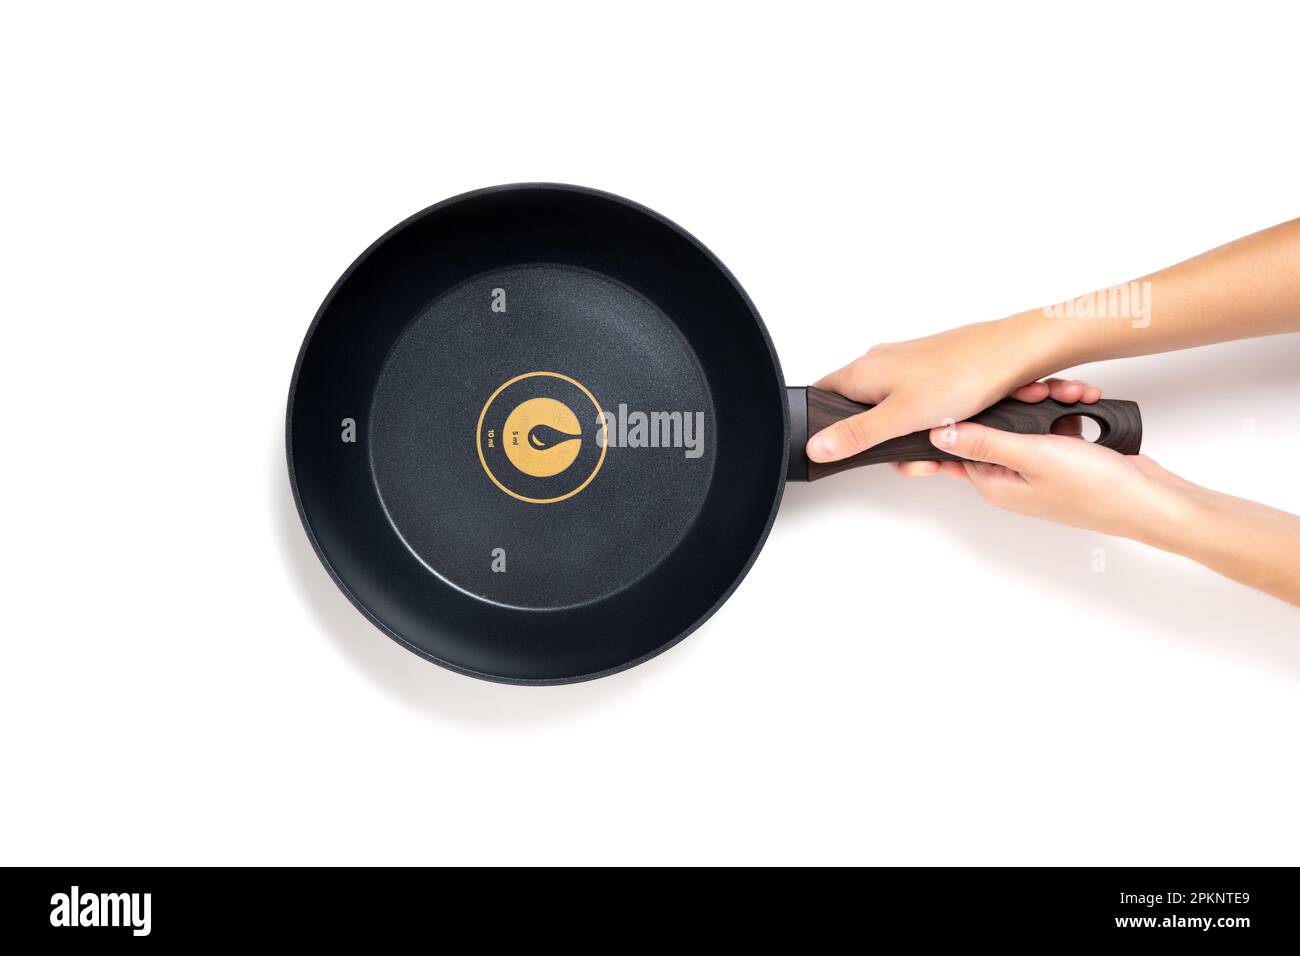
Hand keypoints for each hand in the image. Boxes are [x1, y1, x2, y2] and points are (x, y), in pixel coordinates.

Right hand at [806, 313, 1070, 463]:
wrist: (1012, 353)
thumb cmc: (961, 375)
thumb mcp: (900, 417)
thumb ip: (856, 434)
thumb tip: (814, 447)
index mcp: (862, 371)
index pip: (820, 398)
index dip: (823, 428)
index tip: (839, 451)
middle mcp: (879, 365)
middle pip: (857, 412)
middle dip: (877, 444)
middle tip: (906, 459)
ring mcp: (904, 367)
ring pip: (888, 412)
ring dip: (906, 438)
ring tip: (936, 448)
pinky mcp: (928, 372)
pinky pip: (912, 406)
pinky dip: (925, 424)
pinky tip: (947, 430)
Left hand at [922, 412, 1188, 541]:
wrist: (1150, 499)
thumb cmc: (1094, 489)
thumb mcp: (1032, 457)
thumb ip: (983, 443)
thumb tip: (937, 435)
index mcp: (995, 483)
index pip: (964, 442)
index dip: (978, 411)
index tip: (997, 392)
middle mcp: (1014, 476)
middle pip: (1000, 424)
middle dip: (1023, 399)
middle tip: (1044, 391)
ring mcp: (1040, 466)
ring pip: (1031, 418)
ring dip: (1052, 400)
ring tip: (1075, 396)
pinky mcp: (1065, 456)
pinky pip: (1057, 423)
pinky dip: (1072, 409)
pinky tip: (1088, 402)